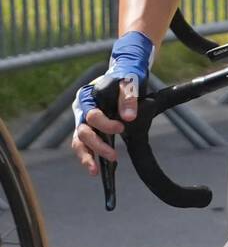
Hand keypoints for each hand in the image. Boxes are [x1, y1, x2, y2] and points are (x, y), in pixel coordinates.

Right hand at [71, 31, 153, 175]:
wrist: (125, 75)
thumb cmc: (126, 78)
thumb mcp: (130, 83)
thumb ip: (128, 99)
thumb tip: (129, 117)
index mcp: (86, 96)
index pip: (92, 115)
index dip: (105, 124)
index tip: (121, 128)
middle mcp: (81, 110)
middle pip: (82, 131)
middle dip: (97, 145)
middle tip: (113, 156)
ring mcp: (83, 121)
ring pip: (79, 141)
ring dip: (87, 156)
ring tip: (95, 170)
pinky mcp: (89, 129)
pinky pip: (84, 145)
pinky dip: (89, 156)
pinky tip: (96, 169)